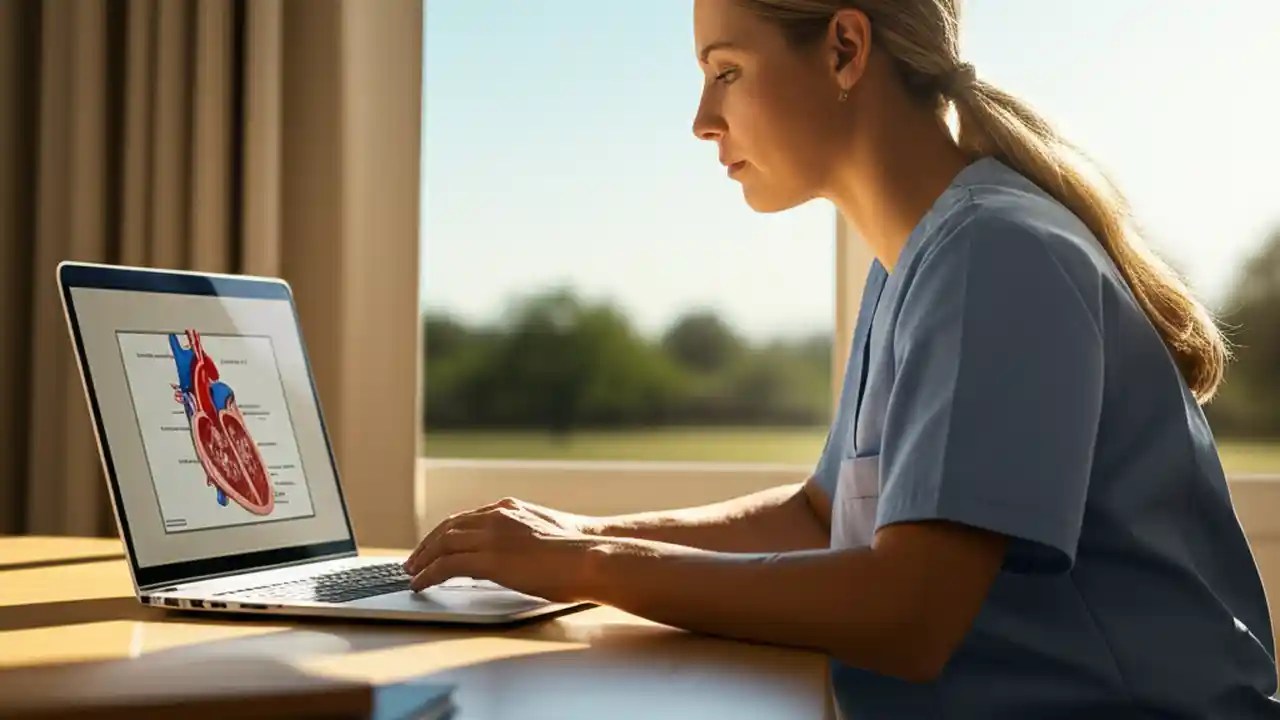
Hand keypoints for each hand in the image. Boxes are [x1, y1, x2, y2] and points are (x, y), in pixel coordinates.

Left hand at [402, 497, 599, 601]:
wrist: (589, 554)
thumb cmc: (578, 551)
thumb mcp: (545, 534)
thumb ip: (522, 539)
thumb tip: (515, 557)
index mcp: (508, 509)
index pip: (465, 518)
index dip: (446, 533)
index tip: (435, 544)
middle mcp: (495, 517)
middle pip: (448, 528)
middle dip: (428, 544)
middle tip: (414, 560)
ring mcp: (490, 536)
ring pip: (442, 544)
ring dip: (423, 560)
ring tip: (412, 573)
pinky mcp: (488, 559)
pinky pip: (446, 566)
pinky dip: (428, 575)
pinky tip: (421, 584)